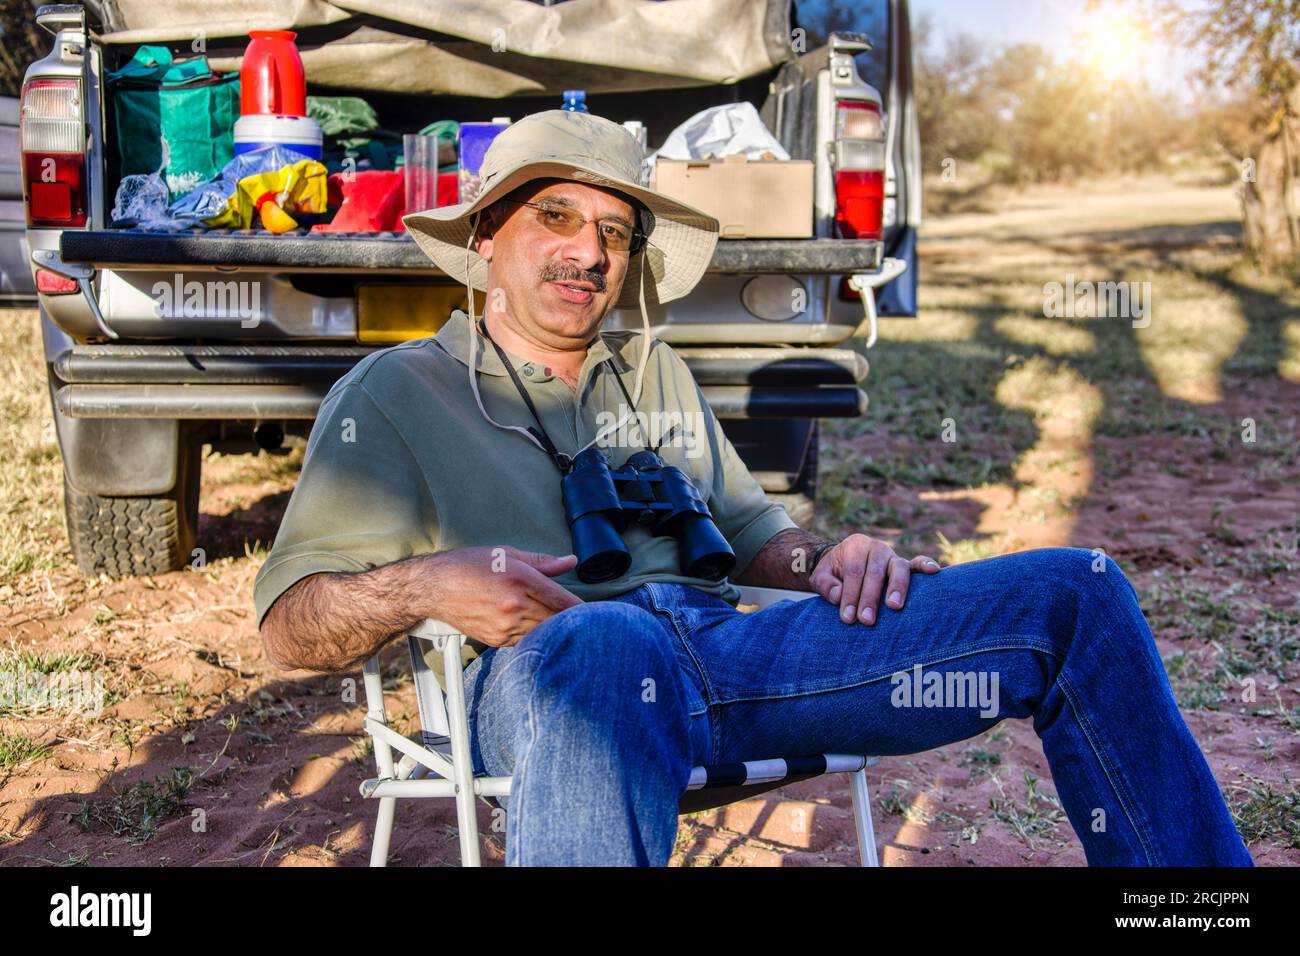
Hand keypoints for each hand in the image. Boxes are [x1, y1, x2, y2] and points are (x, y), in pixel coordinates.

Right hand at [426, 546, 582, 647]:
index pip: (563, 600)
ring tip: (563, 626)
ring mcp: (505, 626)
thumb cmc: (468, 566)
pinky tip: (536, 628)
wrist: (433, 588)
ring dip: (554, 630)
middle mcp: (514, 606)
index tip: (598, 613)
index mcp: (521, 580)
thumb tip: (570, 562)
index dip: (583, 609)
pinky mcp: (496, 640)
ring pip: (543, 633)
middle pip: (557, 620)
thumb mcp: (507, 554)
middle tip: (586, 621)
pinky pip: (526, 641)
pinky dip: (535, 635)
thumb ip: (543, 562)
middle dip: (572, 621)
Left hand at [808, 534, 939, 625]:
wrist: (844, 564)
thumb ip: (825, 585)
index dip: (850, 594)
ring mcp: (893, 556)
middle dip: (870, 597)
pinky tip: (935, 571)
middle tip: (866, 620)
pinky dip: (926, 565)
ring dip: (897, 587)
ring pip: (898, 568)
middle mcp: (876, 548)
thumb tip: (838, 596)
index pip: (853, 571)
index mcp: (855, 546)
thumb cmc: (833, 574)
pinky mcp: (906, 566)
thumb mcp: (821, 577)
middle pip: (874, 571)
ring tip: (894, 606)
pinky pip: (917, 563)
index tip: (848, 618)